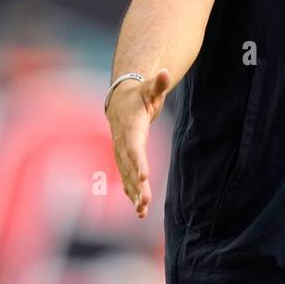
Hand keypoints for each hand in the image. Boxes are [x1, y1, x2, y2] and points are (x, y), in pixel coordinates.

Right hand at [105, 68, 170, 217]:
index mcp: (131, 128)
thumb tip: (164, 72)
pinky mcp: (123, 160)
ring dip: (135, 194)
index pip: (135, 147)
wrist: (120, 101)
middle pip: (130, 167)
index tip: (144, 176)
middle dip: (137, 185)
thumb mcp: (149, 88)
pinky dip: (132, 194)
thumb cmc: (139, 94)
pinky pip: (127, 179)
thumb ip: (157, 83)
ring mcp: (121, 153)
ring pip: (127, 177)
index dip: (138, 162)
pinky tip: (140, 211)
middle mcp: (123, 144)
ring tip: (142, 211)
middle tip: (145, 202)